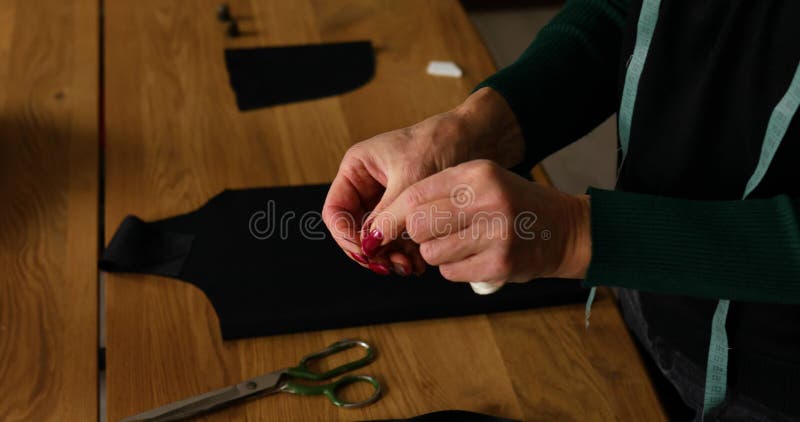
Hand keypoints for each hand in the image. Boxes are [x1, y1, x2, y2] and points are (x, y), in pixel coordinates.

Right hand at [323, 88, 525, 275]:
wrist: (477, 137)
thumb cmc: (440, 144)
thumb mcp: (410, 180)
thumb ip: (387, 215)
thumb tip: (369, 246)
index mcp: (357, 169)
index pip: (335, 211)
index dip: (346, 236)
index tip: (367, 253)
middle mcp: (367, 186)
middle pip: (354, 230)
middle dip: (371, 251)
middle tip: (392, 266)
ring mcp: (387, 200)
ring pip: (377, 239)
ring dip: (389, 257)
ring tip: (411, 266)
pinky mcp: (407, 212)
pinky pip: (397, 239)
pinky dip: (405, 253)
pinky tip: (419, 262)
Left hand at [362, 160, 590, 284]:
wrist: (564, 229)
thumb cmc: (511, 203)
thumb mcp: (480, 182)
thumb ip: (439, 193)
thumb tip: (386, 220)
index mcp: (477, 173)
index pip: (415, 195)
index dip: (390, 216)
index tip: (376, 229)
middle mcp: (487, 200)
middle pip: (419, 224)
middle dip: (414, 235)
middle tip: (426, 236)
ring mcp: (496, 233)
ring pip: (431, 252)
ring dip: (436, 252)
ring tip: (461, 243)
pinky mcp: (501, 264)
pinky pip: (451, 272)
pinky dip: (454, 268)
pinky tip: (475, 256)